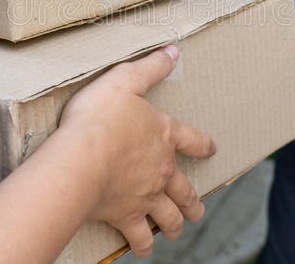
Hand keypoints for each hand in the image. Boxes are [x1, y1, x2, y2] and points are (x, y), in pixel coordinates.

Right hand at [59, 46, 216, 257]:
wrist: (81, 158)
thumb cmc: (100, 117)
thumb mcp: (126, 80)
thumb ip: (151, 67)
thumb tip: (174, 51)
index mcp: (164, 135)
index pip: (193, 140)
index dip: (203, 144)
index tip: (212, 149)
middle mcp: (162, 169)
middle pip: (185, 188)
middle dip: (192, 199)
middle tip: (198, 209)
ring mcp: (146, 195)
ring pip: (169, 216)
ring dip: (176, 223)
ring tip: (178, 229)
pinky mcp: (126, 216)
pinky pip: (138, 236)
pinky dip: (142, 245)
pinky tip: (143, 249)